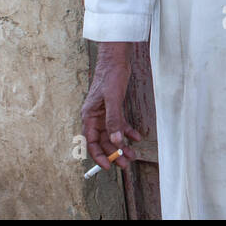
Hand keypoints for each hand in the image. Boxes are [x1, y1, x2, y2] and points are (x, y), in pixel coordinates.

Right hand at [80, 41, 142, 170]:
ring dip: (122, 145)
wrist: (116, 59)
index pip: (91, 143)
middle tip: (127, 164)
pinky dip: (128, 132)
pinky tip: (137, 137)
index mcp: (89, 116)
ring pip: (113, 134)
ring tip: (133, 154)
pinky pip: (120, 124)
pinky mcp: (114, 108)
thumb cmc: (110, 76)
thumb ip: (114, 120)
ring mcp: (104, 113)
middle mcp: (95, 117)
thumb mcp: (113, 99)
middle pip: (103, 141)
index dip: (99, 156)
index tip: (108, 167)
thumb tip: (116, 141)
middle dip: (114, 153)